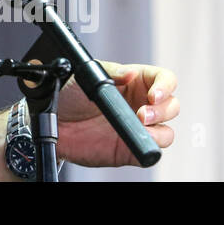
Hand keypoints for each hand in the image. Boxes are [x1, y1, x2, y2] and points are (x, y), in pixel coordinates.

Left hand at [51, 61, 177, 167]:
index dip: (165, 86)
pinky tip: (135, 139)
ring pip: (166, 130)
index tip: (154, 94)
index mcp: (133, 81)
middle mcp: (139, 104)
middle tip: (143, 113)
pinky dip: (149, 146)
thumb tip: (130, 74)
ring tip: (139, 124)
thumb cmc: (67, 93)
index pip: (163, 79)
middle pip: (171, 106)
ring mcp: (136, 128)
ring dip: (159, 129)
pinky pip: (152, 150)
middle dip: (163, 109)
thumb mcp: (85, 75)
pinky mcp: (130, 148)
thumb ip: (111, 73)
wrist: (52, 121)